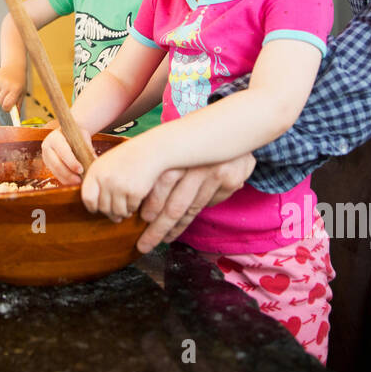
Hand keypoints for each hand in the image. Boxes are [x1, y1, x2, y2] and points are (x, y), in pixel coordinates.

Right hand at [0, 66, 26, 110]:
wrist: (14, 66)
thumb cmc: (19, 81)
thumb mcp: (22, 92)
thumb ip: (18, 104)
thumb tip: (16, 117)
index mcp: (16, 89)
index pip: (7, 105)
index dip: (6, 109)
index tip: (8, 108)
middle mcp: (7, 85)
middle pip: (0, 102)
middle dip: (3, 102)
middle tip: (8, 97)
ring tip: (5, 89)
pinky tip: (0, 85)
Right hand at [40, 124, 90, 184]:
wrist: (66, 134)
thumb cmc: (75, 134)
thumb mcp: (82, 136)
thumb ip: (87, 148)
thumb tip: (95, 160)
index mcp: (55, 138)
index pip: (63, 151)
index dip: (71, 162)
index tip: (81, 170)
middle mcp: (47, 147)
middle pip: (57, 164)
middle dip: (69, 174)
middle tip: (80, 180)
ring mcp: (46, 157)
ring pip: (56, 172)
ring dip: (67, 179)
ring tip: (79, 182)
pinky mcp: (48, 165)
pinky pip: (56, 175)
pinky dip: (66, 180)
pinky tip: (74, 183)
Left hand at [80, 136, 163, 222]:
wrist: (149, 151)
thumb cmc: (127, 157)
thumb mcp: (106, 164)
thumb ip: (98, 182)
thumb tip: (96, 209)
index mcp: (95, 171)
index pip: (87, 198)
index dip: (92, 206)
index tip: (96, 209)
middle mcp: (106, 179)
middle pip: (103, 208)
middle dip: (110, 212)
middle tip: (116, 210)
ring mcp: (120, 186)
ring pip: (117, 211)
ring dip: (122, 212)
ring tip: (126, 208)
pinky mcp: (134, 192)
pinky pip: (131, 208)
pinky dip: (133, 208)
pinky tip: (135, 201)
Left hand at [134, 152, 254, 253]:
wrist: (234, 126)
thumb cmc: (195, 140)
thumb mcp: (176, 143)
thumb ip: (161, 164)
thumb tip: (135, 191)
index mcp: (178, 154)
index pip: (162, 185)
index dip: (151, 205)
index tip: (140, 220)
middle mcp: (196, 165)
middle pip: (175, 206)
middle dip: (157, 229)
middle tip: (144, 245)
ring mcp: (215, 174)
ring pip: (191, 209)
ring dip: (175, 228)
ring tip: (163, 239)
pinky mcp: (230, 182)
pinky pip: (209, 203)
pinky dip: (196, 213)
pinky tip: (183, 224)